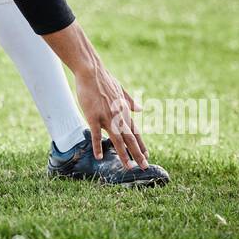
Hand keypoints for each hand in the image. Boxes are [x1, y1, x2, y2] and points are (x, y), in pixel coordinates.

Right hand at [42, 22, 148, 169]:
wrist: (91, 71)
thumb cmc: (104, 79)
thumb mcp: (121, 90)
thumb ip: (130, 101)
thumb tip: (141, 109)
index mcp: (124, 111)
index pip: (135, 131)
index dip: (141, 144)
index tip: (147, 154)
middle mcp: (118, 116)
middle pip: (130, 139)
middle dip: (138, 154)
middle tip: (144, 166)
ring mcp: (107, 117)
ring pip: (117, 140)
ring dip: (124, 155)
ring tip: (129, 167)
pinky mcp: (94, 116)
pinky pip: (96, 135)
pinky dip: (98, 146)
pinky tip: (99, 157)